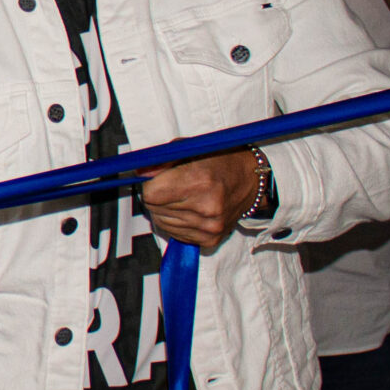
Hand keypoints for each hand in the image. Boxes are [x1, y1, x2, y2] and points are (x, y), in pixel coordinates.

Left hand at [140, 148, 262, 249]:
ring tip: (184, 196)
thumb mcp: (189, 149)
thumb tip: (138, 173)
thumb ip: (161, 160)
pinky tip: (190, 209)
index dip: (150, 184)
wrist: (251, 180)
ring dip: (165, 210)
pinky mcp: (211, 240)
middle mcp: (206, 208)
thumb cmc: (218, 160)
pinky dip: (176, 222)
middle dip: (157, 196)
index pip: (151, 194)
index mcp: (200, 182)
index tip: (157, 178)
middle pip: (154, 208)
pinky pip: (176, 234)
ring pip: (162, 223)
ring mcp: (209, 227)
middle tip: (173, 185)